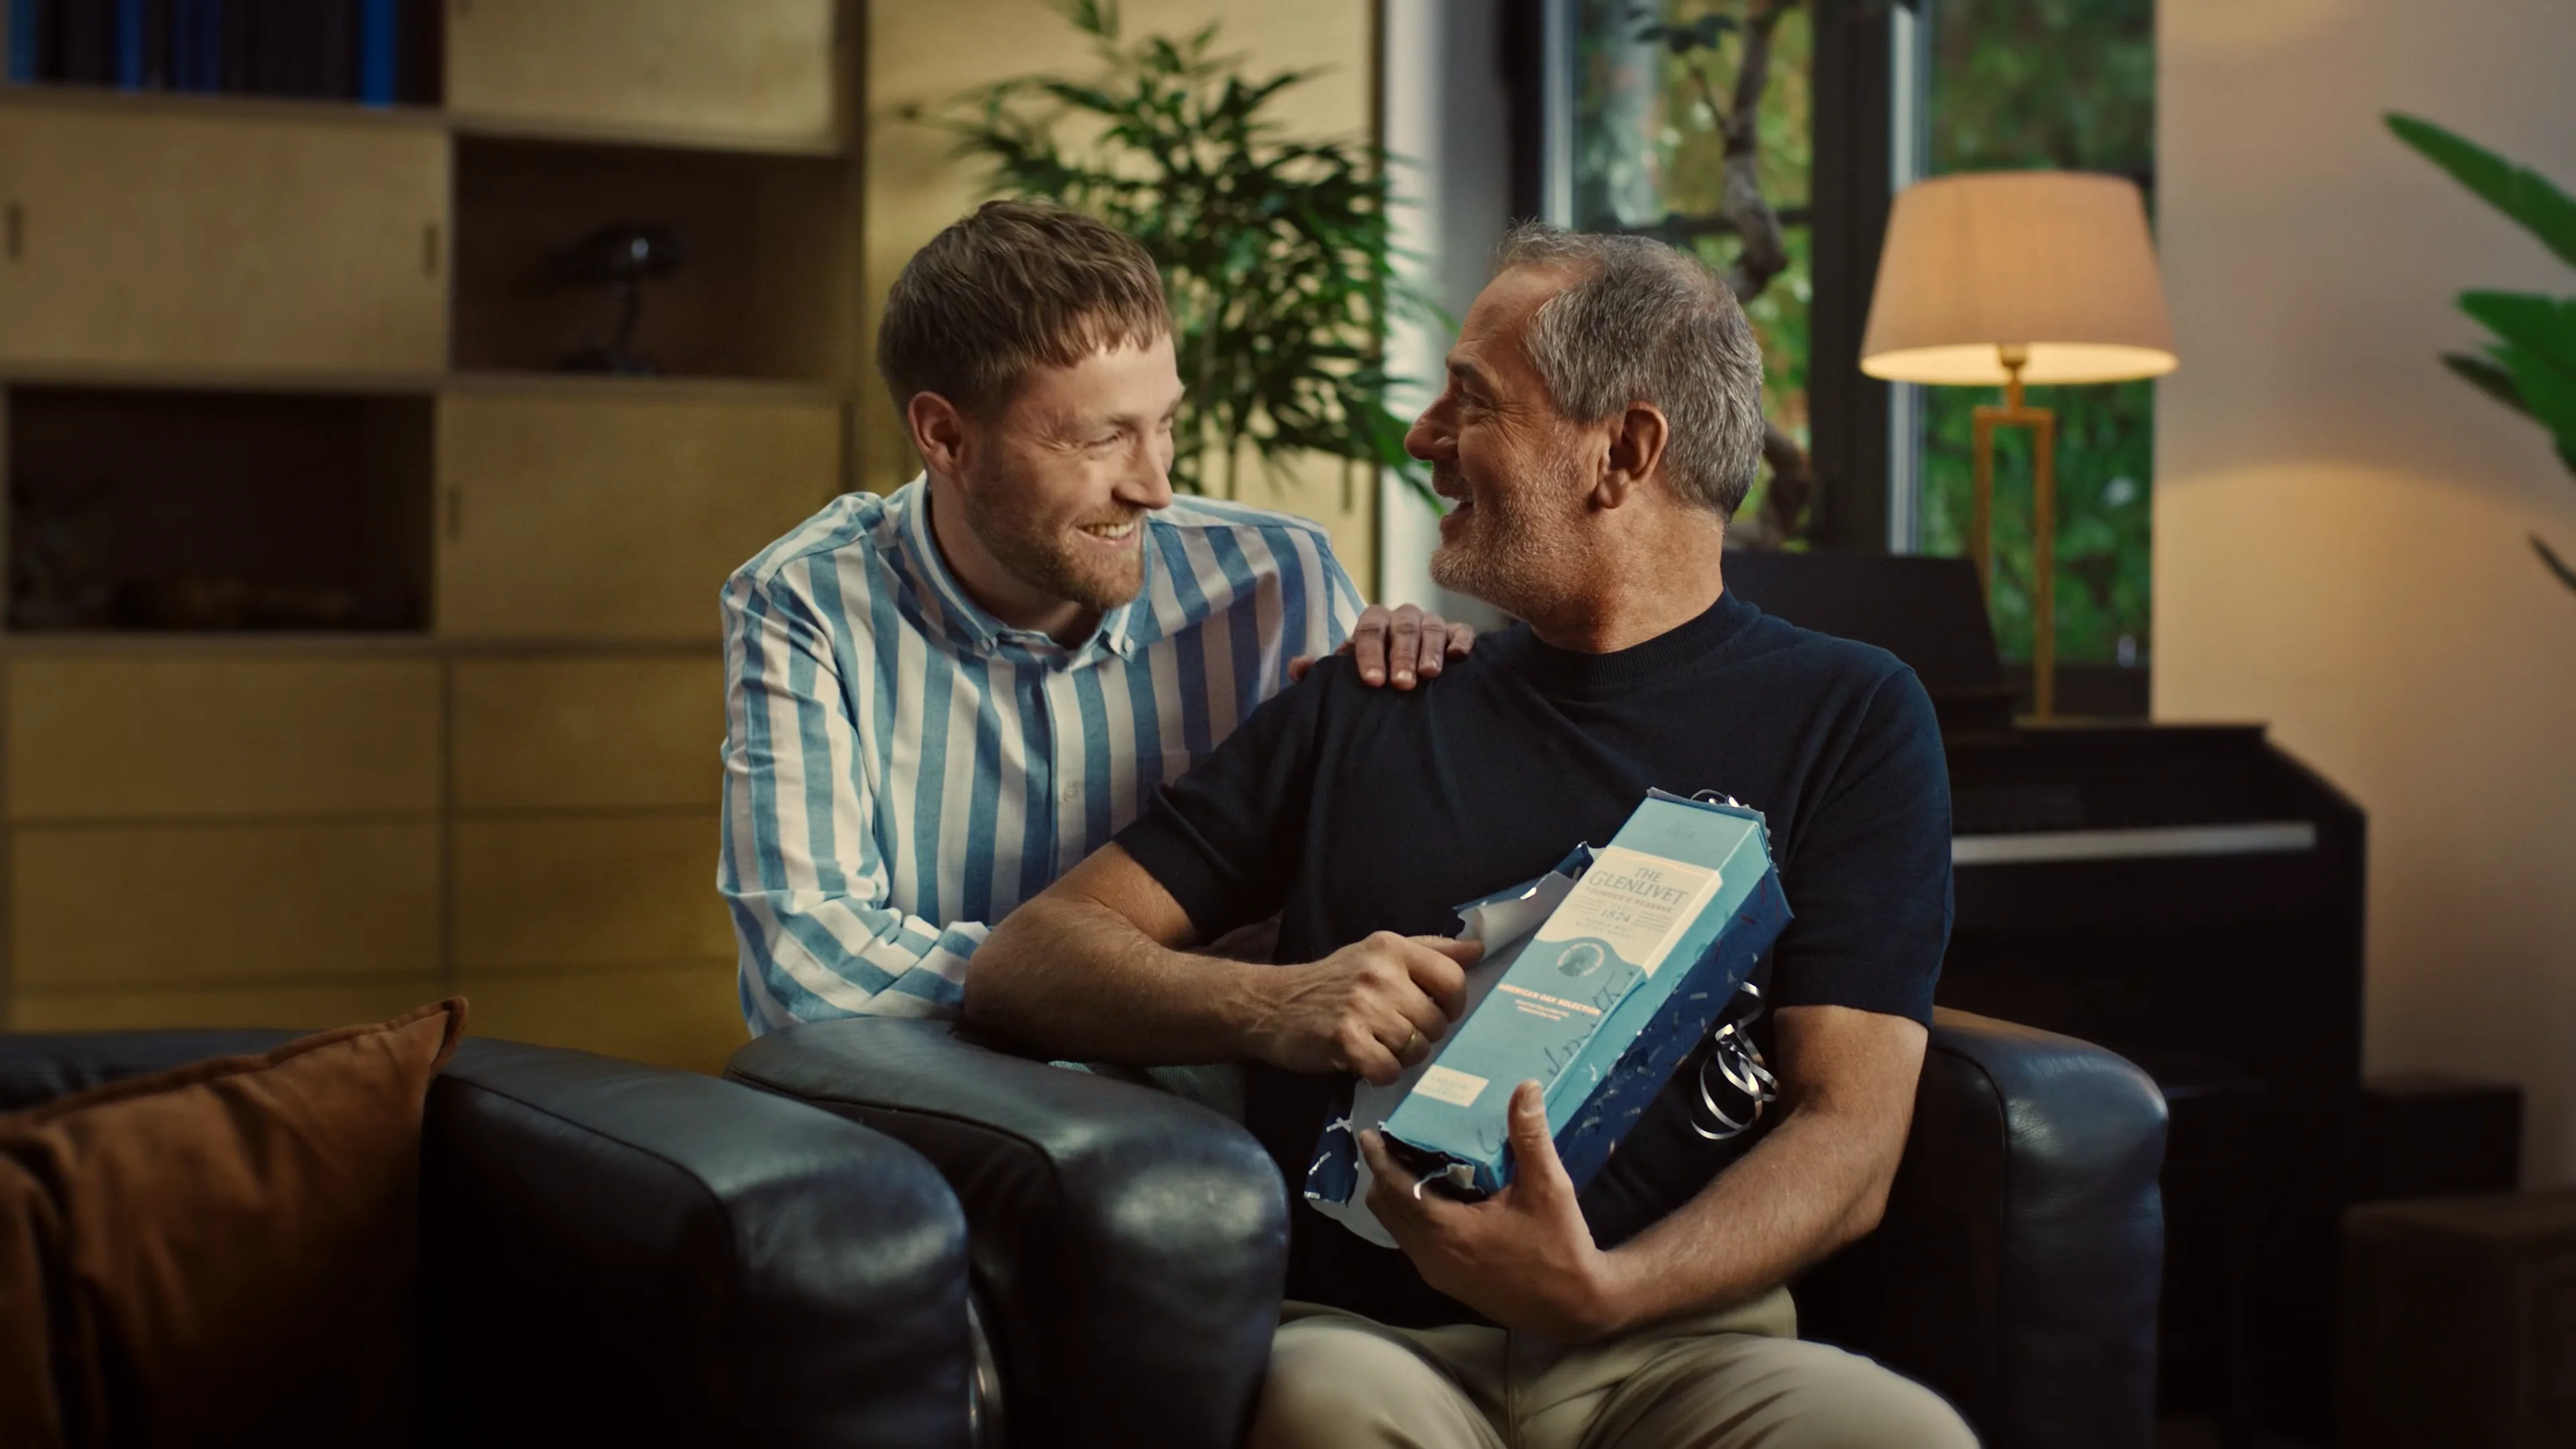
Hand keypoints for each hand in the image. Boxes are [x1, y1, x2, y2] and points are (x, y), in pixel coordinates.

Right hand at [1242, 932, 1480, 1083]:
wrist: (1270, 1005)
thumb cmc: (1332, 982)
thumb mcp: (1378, 954)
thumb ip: (1430, 951)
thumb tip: (1479, 949)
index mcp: (1392, 948)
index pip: (1453, 979)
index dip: (1452, 1005)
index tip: (1434, 1012)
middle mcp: (1379, 972)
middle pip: (1436, 1021)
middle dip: (1422, 1036)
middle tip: (1394, 1033)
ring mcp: (1361, 1006)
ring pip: (1416, 1049)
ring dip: (1401, 1057)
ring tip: (1378, 1046)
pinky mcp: (1344, 1039)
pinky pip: (1389, 1069)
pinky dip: (1381, 1073)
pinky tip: (1364, 1062)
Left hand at [1288, 604, 1475, 687]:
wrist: (1403, 674)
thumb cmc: (1372, 673)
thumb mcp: (1346, 673)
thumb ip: (1323, 671)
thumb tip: (1299, 668)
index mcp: (1373, 622)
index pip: (1369, 630)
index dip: (1369, 654)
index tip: (1373, 681)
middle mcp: (1402, 618)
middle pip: (1402, 628)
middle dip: (1401, 655)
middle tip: (1401, 684)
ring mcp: (1430, 623)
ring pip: (1431, 627)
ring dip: (1430, 650)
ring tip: (1429, 675)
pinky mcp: (1457, 632)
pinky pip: (1462, 630)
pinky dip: (1461, 640)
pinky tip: (1458, 657)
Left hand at [1361, 1081, 1628, 1339]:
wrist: (1574, 1307)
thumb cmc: (1560, 1247)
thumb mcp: (1548, 1188)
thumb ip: (1530, 1137)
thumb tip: (1525, 1087)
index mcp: (1448, 1231)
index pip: (1395, 1188)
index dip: (1378, 1159)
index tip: (1366, 1133)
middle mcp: (1432, 1255)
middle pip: (1385, 1209)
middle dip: (1382, 1175)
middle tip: (1392, 1142)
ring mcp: (1436, 1273)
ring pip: (1396, 1228)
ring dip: (1396, 1196)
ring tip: (1410, 1163)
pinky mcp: (1447, 1282)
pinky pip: (1412, 1242)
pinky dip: (1411, 1216)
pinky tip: (1435, 1196)